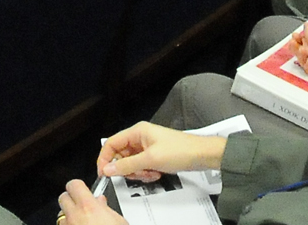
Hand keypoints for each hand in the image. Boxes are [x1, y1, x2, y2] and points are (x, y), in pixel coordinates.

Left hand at [57, 179, 124, 224]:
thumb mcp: (119, 221)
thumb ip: (107, 208)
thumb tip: (101, 202)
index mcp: (88, 207)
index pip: (74, 184)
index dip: (78, 186)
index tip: (83, 188)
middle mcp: (74, 216)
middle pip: (64, 197)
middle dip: (72, 199)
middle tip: (82, 204)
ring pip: (61, 214)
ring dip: (69, 215)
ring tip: (81, 219)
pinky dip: (68, 224)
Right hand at [97, 121, 225, 181]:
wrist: (203, 155)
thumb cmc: (180, 151)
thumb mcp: (150, 160)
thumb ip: (127, 165)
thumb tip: (107, 169)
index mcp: (136, 131)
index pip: (111, 143)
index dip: (105, 158)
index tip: (104, 173)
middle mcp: (140, 137)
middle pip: (121, 155)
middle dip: (128, 168)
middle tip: (139, 174)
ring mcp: (147, 146)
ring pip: (131, 162)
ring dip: (139, 172)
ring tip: (152, 173)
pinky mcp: (155, 155)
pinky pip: (142, 166)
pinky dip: (147, 172)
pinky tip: (157, 173)